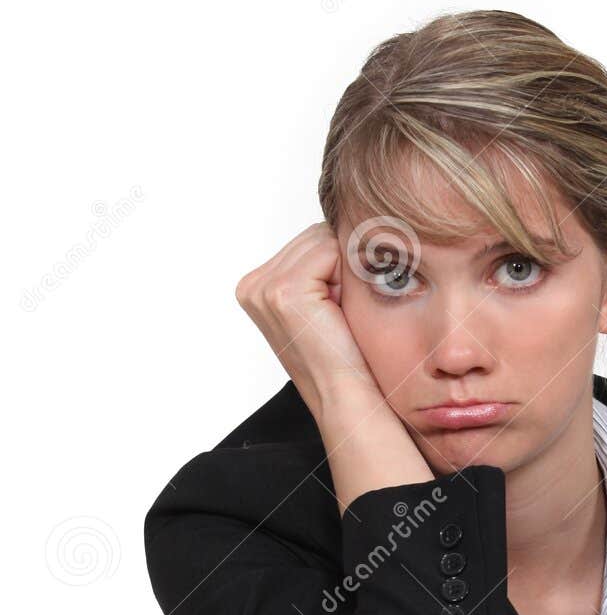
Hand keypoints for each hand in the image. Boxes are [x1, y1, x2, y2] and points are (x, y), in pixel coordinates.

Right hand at [234, 222, 381, 420]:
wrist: (345, 396)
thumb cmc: (342, 356)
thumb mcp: (321, 301)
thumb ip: (316, 262)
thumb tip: (340, 218)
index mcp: (255, 286)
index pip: (308, 241)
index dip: (335, 269)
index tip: (332, 311)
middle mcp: (253, 285)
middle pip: (315, 236)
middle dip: (339, 268)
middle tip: (338, 315)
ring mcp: (265, 287)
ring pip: (324, 241)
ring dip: (344, 274)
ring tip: (338, 315)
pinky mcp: (285, 291)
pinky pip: (330, 251)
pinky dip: (346, 278)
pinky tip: (339, 311)